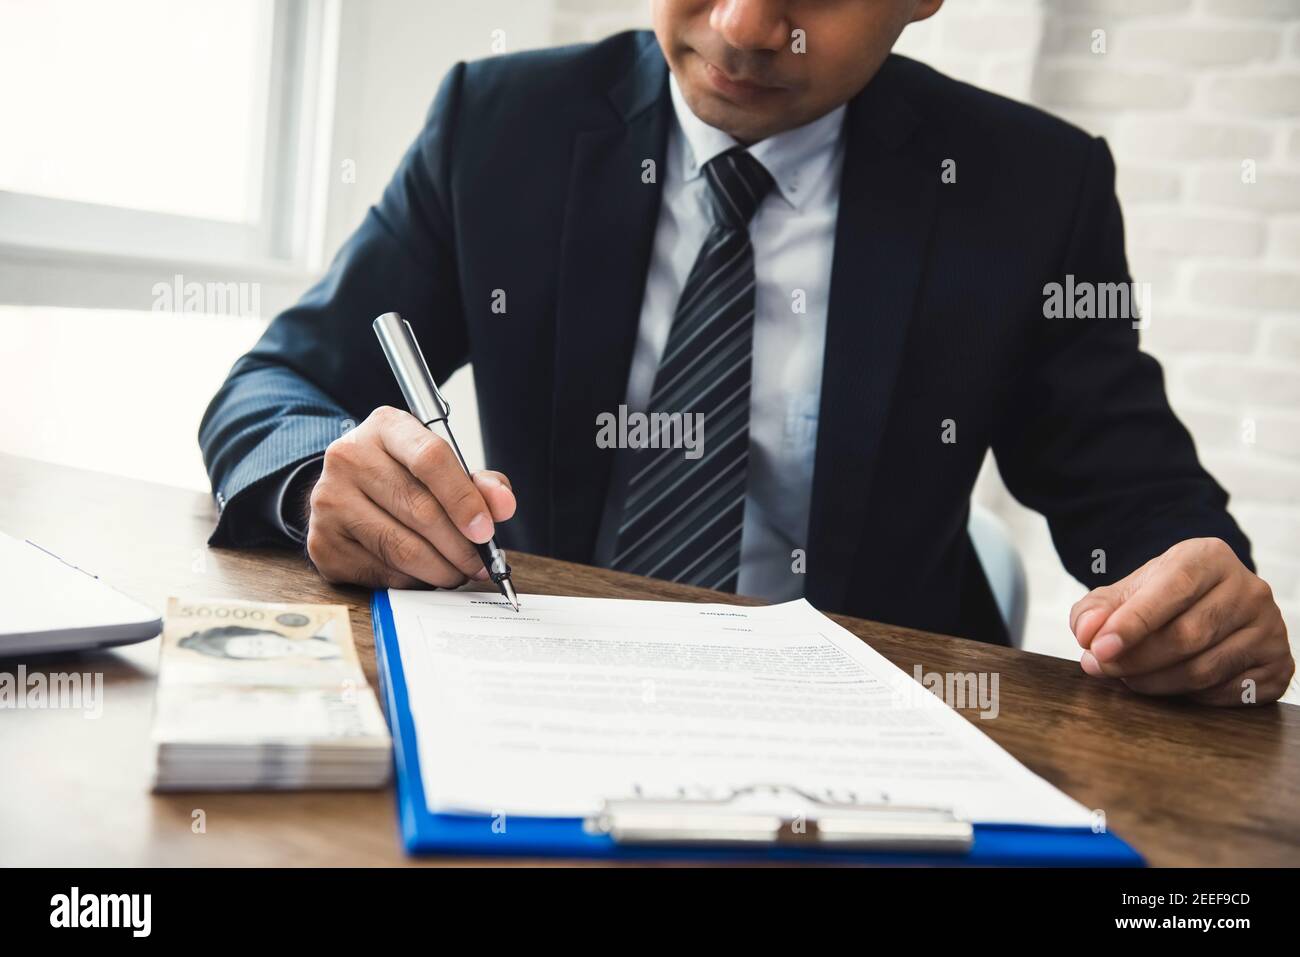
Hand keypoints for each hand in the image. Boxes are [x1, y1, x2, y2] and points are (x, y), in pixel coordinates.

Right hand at [305, 406, 515, 588]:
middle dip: (460, 546)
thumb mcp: (443, 467)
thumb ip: (480, 483)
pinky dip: (412, 580)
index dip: (464, 499)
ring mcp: (328, 500)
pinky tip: (424, 574)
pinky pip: (380, 570)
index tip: (486, 530)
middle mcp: (348, 457)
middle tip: (480, 563)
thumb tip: (503, 505)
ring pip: (400, 547)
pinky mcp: (322, 541)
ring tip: (459, 572)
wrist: (347, 491)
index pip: (430, 458)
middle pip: (419, 509)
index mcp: (385, 427)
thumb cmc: (404, 477)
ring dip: (441, 569)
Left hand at [1070, 538, 1293, 705]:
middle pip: (1188, 636)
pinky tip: (1167, 686)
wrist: (1208, 603)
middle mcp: (1249, 589)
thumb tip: (1086, 632)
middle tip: (1101, 668)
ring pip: (1206, 670)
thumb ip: (1096, 608)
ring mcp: (1270, 628)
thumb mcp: (1126, 591)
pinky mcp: (1279, 664)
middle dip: (1136, 659)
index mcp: (1209, 558)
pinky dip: (1190, 697)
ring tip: (1126, 678)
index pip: (1173, 589)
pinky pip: (1228, 692)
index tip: (1098, 648)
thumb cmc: (1160, 597)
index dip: (1133, 623)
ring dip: (1156, 682)